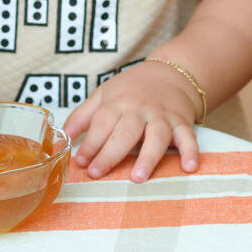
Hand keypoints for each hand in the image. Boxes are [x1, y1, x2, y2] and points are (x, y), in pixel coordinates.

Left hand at [61, 62, 200, 181]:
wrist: (171, 73)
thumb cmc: (131, 89)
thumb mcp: (103, 96)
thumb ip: (82, 117)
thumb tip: (61, 138)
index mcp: (117, 103)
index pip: (101, 125)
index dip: (89, 144)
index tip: (79, 161)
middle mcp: (139, 110)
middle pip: (124, 133)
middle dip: (109, 154)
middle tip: (96, 173)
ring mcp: (162, 117)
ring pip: (156, 137)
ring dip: (147, 158)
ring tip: (137, 178)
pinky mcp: (183, 122)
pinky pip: (188, 137)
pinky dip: (191, 152)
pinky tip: (189, 167)